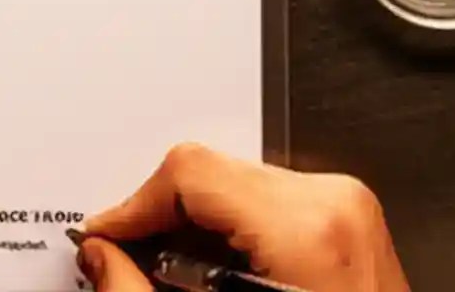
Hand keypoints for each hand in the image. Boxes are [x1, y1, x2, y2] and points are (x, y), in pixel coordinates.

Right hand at [78, 143, 409, 291]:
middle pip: (209, 173)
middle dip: (161, 221)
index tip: (107, 237)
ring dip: (195, 227)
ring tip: (182, 282)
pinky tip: (221, 277)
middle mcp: (333, 203)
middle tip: (132, 265)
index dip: (133, 207)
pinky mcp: (348, 217)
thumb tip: (106, 259)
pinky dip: (230, 231)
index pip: (189, 173)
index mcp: (307, 229)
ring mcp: (347, 206)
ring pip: (233, 183)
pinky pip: (266, 200)